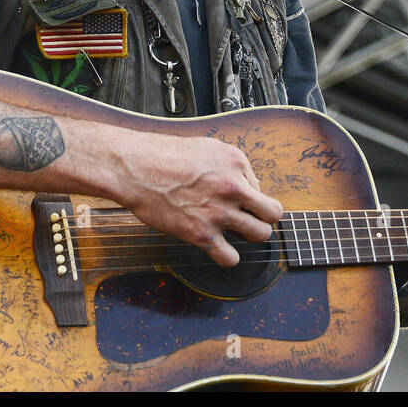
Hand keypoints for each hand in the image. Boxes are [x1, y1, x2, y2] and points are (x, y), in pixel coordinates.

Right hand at [116, 133, 283, 267]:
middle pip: (272, 214)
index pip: (261, 189)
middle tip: (247, 219)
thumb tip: (248, 188)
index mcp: (237, 163)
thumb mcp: (209, 148)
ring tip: (234, 232)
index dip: (250, 198)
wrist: (135, 168)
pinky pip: (230, 258)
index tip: (237, 201)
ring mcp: (219, 212)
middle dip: (262, 219)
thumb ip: (233, 168)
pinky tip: (218, 247)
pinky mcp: (201, 234)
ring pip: (260, 235)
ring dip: (249, 236)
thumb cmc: (166, 155)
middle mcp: (233, 187)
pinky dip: (227, 257)